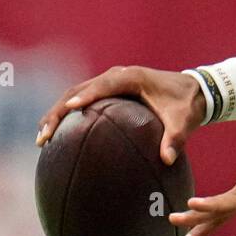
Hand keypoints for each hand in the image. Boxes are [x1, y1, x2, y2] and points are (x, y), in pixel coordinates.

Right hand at [35, 65, 206, 164]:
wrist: (194, 90)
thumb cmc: (186, 105)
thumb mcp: (183, 122)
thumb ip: (175, 139)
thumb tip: (168, 160)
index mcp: (133, 77)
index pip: (104, 85)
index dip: (86, 95)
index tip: (70, 108)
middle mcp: (117, 75)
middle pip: (80, 89)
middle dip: (59, 110)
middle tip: (44, 135)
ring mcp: (111, 82)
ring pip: (75, 93)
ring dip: (57, 113)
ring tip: (42, 138)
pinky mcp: (108, 90)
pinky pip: (82, 99)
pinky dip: (67, 114)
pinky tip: (55, 136)